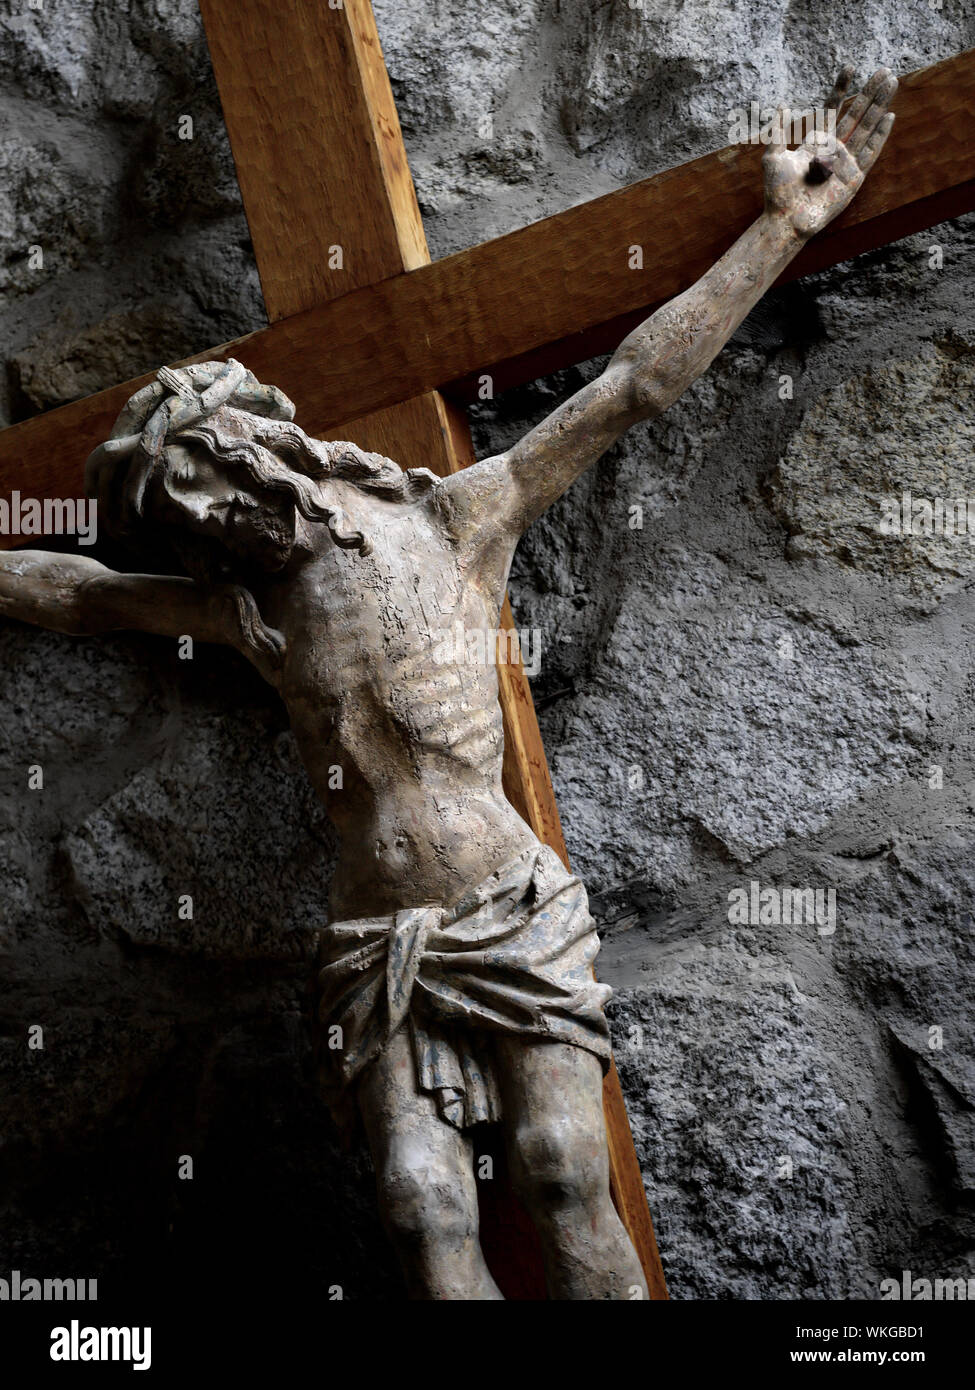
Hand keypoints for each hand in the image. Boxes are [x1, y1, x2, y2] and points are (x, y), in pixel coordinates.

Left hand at [763, 66, 896, 239]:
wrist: (787, 221)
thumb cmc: (777, 193)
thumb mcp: (773, 157)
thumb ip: (777, 131)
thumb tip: (782, 103)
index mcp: (816, 142)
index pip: (832, 108)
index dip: (841, 88)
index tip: (850, 67)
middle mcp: (834, 149)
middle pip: (856, 114)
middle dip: (869, 92)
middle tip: (884, 71)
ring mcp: (846, 162)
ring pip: (867, 128)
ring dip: (879, 106)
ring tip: (891, 83)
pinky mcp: (854, 178)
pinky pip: (870, 153)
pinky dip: (880, 136)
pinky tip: (889, 116)